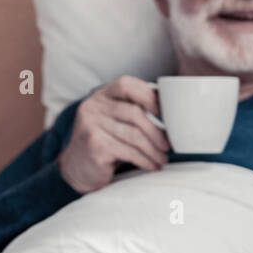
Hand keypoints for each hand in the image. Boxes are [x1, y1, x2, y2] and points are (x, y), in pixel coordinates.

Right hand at [57, 76, 169, 193]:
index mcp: (101, 96)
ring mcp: (90, 125)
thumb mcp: (116, 121)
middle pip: (135, 113)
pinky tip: (153, 166)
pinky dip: (145, 160)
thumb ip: (135, 110)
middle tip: (168, 146)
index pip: (126, 85)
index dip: (149, 95)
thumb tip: (174, 111)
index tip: (165, 112)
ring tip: (163, 159)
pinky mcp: (94, 146)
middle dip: (157, 132)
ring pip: (134, 135)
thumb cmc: (106, 141)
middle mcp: (93, 107)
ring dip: (154, 150)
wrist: (77, 168)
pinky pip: (128, 152)